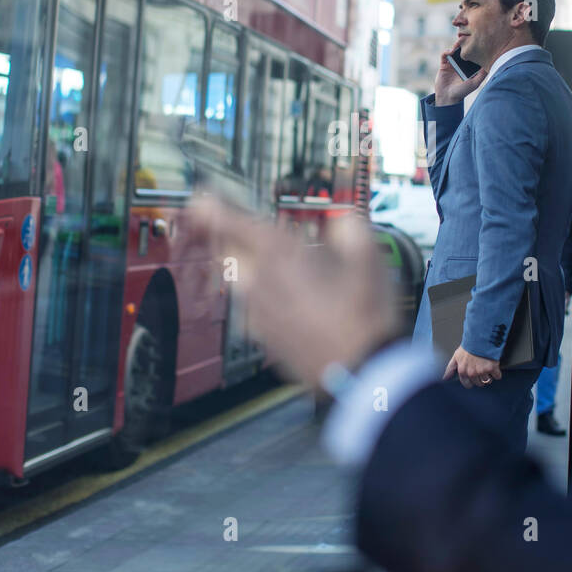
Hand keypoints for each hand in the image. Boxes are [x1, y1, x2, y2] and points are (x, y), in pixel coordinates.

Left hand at [189, 197, 397, 385]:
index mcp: (282, 256)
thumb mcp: (370, 261)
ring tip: (263, 261)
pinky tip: (284, 298)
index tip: (200, 198)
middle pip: (225, 252)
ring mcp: (258, 314)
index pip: (235, 224)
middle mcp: (261, 283)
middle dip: (223, 236)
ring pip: (236, 281)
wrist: (361, 372)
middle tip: (231, 226)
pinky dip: (258, 295)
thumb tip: (343, 223)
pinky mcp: (264, 338)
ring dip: (242, 265)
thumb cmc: (365, 316)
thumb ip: (351, 232)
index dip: (213, 208)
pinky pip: (250, 308)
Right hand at [434, 43, 487, 106]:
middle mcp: (461, 64)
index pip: (473, 54)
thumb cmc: (463, 91)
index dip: (475, 48)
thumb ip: (482, 74)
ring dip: (456, 45)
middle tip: (467, 38)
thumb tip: (492, 63)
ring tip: (459, 43)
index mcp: (469, 67)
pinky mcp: (444, 64)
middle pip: (464, 50)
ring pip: (454, 50)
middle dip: (465, 44)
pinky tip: (450, 52)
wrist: (448, 97)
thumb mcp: (475, 83)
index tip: (477, 42)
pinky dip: (446, 51)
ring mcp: (452, 63)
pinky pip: (444, 55)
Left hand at [442, 346, 501, 388]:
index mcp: (463, 371)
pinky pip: (497, 376)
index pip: (467, 384)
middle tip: (481, 369)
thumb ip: (450, 368)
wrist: (480, 337)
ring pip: (487, 380)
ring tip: (487, 366)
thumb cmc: (468, 345)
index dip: (471, 382)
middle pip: (478, 383)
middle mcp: (472, 373)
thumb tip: (445, 378)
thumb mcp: (456, 356)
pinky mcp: (493, 368)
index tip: (473, 378)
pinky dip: (497, 373)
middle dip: (480, 378)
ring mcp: (482, 371)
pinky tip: (495, 367)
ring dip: (488, 375)